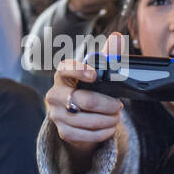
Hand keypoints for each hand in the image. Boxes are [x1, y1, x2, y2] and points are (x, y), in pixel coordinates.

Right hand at [47, 31, 128, 154]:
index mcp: (63, 74)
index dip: (79, 71)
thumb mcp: (99, 70)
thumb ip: (109, 54)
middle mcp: (55, 94)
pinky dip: (100, 134)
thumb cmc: (90, 87)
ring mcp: (56, 114)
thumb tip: (118, 37)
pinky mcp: (62, 131)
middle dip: (105, 104)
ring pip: (84, 120)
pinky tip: (109, 129)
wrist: (80, 115)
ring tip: (116, 118)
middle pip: (81, 99)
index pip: (66, 69)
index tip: (95, 75)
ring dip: (106, 121)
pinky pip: (83, 136)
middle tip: (118, 106)